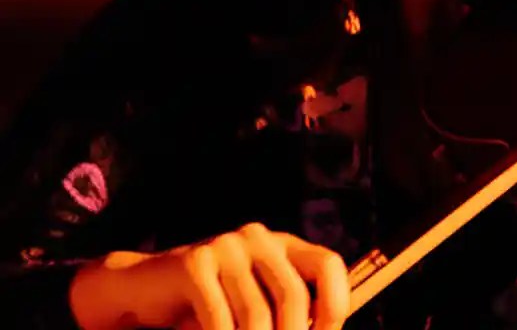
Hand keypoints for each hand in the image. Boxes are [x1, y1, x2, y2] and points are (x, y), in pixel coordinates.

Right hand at [68, 222, 349, 329]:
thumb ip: (284, 314)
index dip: (335, 305)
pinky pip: (219, 317)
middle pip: (293, 295)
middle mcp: (258, 238)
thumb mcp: (252, 304)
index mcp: (282, 245)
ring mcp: (225, 246)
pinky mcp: (193, 264)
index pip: (327, 265)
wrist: (141, 291)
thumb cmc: (208, 306)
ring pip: (255, 314)